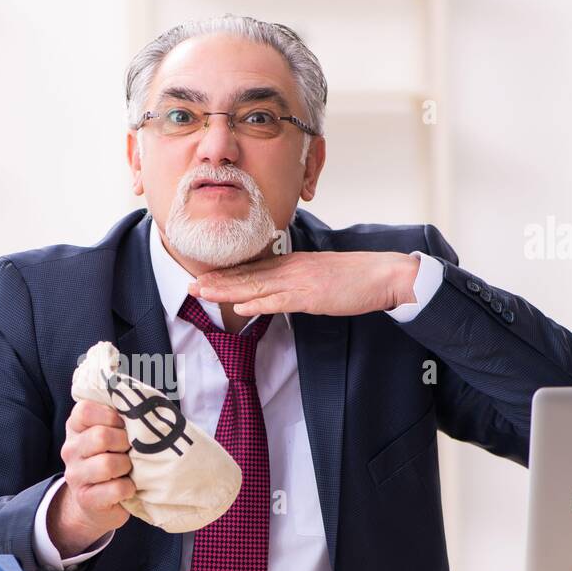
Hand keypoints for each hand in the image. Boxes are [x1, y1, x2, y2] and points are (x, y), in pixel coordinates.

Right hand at [49, 400, 134, 557]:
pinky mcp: (86, 499)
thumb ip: (120, 418)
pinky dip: (128, 488)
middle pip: (100, 436)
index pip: (85, 410)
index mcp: (75, 428)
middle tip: (129, 450)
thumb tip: (144, 406)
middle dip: (124, 443)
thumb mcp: (111, 435)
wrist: (96, 503)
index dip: (110, 416)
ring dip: (127, 467)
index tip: (122, 425)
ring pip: (107, 464)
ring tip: (128, 470)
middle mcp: (70, 449)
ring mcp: (75, 475)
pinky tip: (127, 488)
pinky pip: (115, 489)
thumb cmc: (111, 460)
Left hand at [187, 250, 419, 317]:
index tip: (201, 279)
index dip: (224, 275)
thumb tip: (270, 291)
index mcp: (291, 263)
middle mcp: (290, 269)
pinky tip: (240, 307)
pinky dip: (259, 304)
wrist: (382, 275)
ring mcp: (299, 282)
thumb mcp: (317, 274)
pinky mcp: (311, 296)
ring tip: (202, 293)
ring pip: (256, 286)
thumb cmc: (353, 277)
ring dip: (227, 291)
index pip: (250, 269)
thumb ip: (293, 281)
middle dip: (216, 282)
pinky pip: (281, 301)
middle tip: (189, 286)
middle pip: (246, 275)